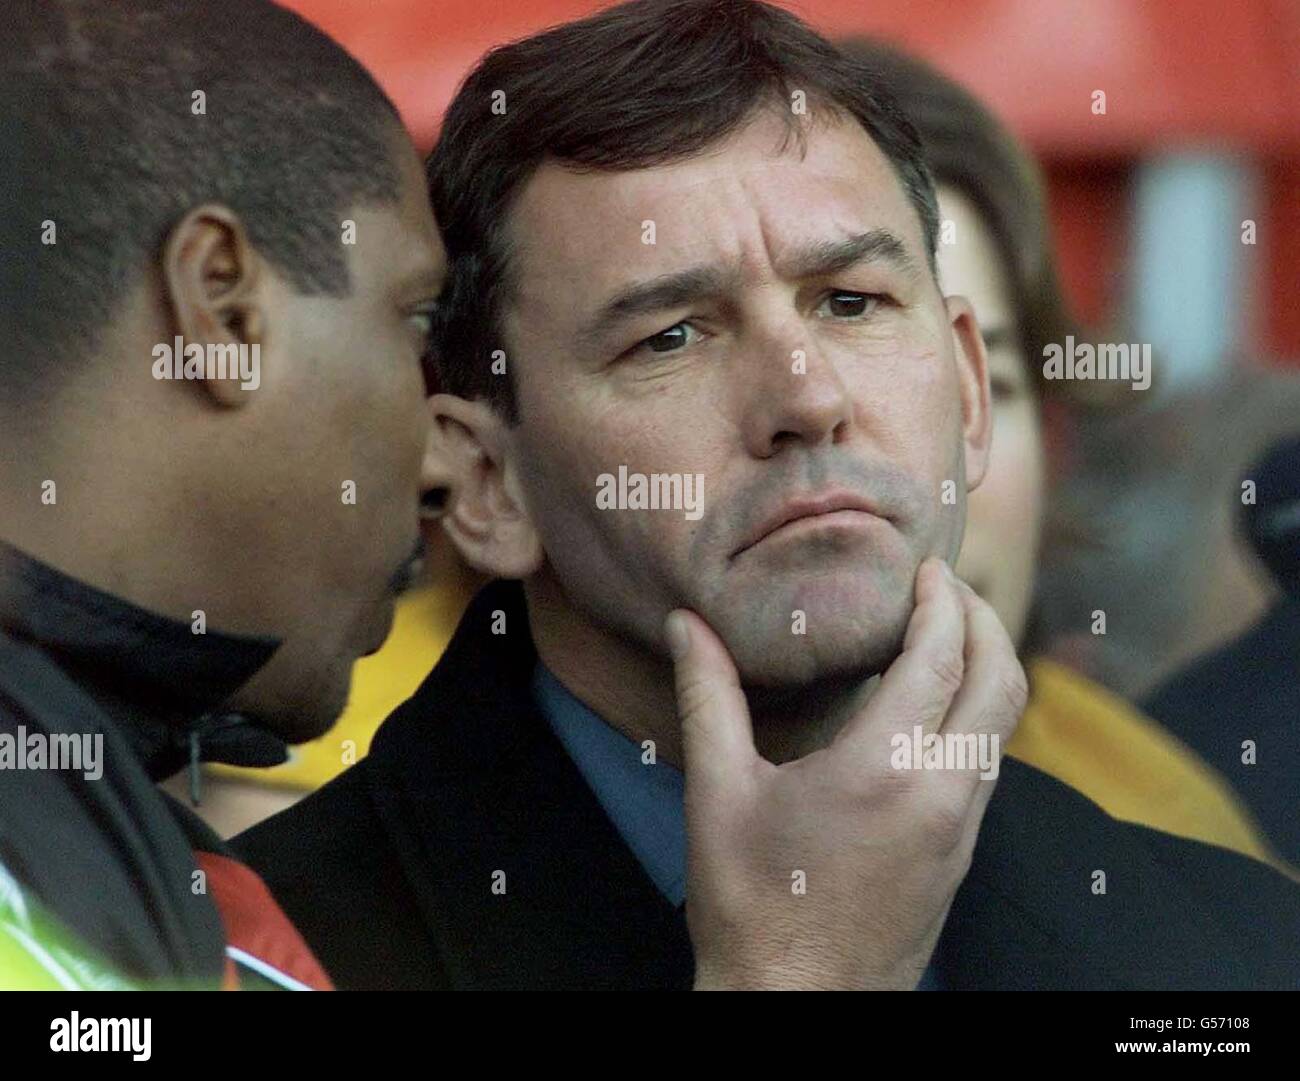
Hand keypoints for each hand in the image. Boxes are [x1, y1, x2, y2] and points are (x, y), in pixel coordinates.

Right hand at [667, 556, 1026, 989]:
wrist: (799, 1009)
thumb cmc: (752, 907)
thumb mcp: (718, 794)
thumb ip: (708, 697)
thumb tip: (684, 625)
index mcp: (884, 768)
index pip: (942, 656)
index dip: (943, 601)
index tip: (927, 568)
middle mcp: (942, 794)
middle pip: (1001, 679)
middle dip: (984, 619)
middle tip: (949, 587)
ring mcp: (960, 829)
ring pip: (1005, 725)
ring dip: (990, 666)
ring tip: (949, 635)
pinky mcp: (961, 856)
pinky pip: (991, 763)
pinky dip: (981, 714)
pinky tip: (937, 711)